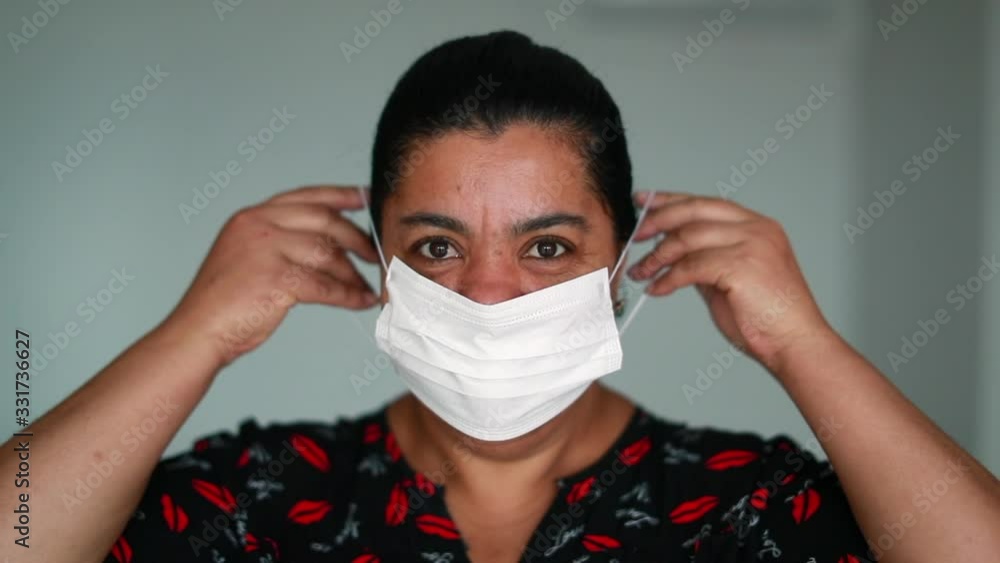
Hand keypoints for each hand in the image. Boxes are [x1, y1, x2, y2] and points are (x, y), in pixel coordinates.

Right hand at [162, 185, 380, 365]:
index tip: (365, 198)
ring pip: (329, 255)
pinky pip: (326, 286)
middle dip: (356, 237)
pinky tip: (359, 302)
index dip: (339, 196)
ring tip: (366, 286)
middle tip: (373, 253)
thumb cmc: (223, 302)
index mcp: (252, 217)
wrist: (197, 331)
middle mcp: (259, 226)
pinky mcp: (277, 280)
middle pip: (325, 221)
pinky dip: (348, 295)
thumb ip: (278, 241)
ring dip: (353, 273)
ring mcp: (267, 251)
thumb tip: (327, 245)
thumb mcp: (245, 255)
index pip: (305, 197)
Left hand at [626, 191, 832, 371]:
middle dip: (657, 221)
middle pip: (694, 211)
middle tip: (635, 235)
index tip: (642, 201)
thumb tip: (673, 254)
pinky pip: (690, 267)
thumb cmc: (766, 319)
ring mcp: (752, 244)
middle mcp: (757, 228)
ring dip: (656, 256)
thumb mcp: (731, 279)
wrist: (795, 344)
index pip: (706, 203)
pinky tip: (657, 289)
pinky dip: (667, 279)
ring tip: (640, 272)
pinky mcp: (742, 266)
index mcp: (758, 226)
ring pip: (688, 238)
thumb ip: (707, 260)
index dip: (670, 200)